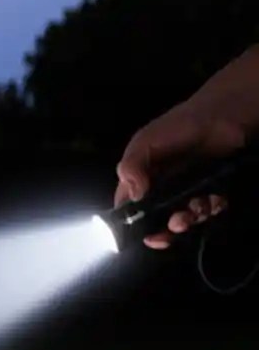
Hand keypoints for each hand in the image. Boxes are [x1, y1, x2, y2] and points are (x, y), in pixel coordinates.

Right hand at [114, 101, 244, 247]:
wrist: (221, 115)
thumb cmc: (177, 125)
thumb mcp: (146, 141)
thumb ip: (132, 166)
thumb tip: (134, 196)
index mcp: (139, 177)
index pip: (128, 206)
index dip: (131, 223)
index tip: (142, 234)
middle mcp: (160, 186)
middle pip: (156, 219)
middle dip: (166, 228)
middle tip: (177, 225)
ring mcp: (185, 189)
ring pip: (184, 217)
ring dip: (191, 219)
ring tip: (198, 209)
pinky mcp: (209, 190)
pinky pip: (208, 209)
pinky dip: (212, 210)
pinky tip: (214, 201)